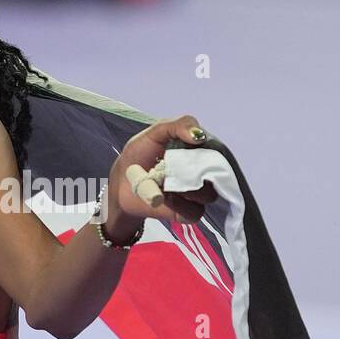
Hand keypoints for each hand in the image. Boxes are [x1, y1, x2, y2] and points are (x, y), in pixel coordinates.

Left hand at [103, 116, 216, 237]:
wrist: (121, 184)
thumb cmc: (138, 156)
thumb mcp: (155, 133)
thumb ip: (178, 125)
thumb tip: (199, 136)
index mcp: (197, 153)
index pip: (217, 151)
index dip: (207, 150)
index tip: (191, 146)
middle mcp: (200, 174)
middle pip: (218, 175)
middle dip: (198, 171)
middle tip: (175, 166)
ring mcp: (195, 194)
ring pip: (209, 194)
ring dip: (188, 189)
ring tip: (166, 183)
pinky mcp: (188, 213)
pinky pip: (195, 212)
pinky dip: (180, 205)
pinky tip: (165, 198)